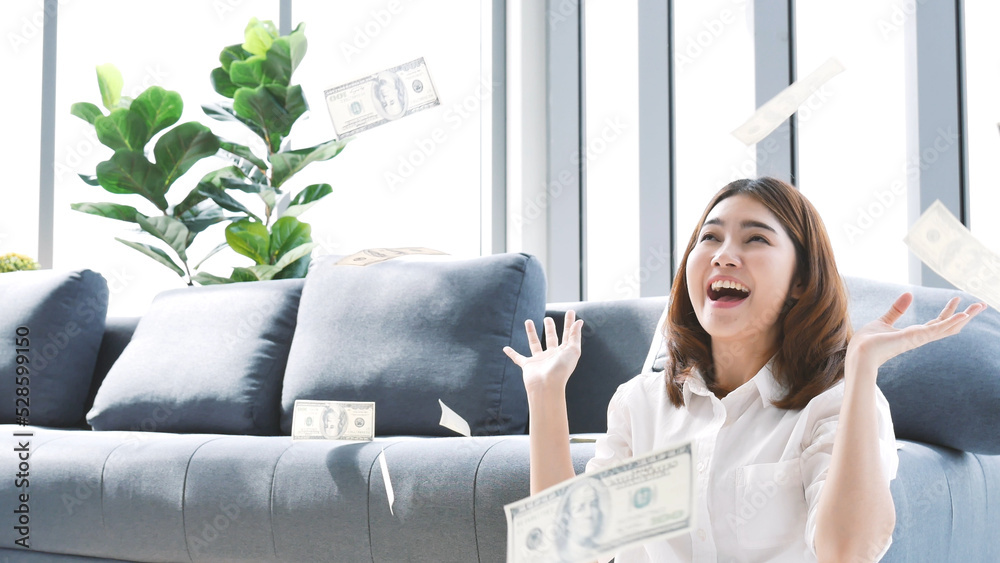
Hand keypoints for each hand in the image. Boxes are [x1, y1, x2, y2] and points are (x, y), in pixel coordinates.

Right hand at [503, 310, 584, 394]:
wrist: (547, 386)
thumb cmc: (561, 370)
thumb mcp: (572, 350)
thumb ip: (574, 335)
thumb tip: (579, 321)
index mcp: (563, 352)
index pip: (567, 334)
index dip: (569, 323)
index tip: (570, 311)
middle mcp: (552, 355)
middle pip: (551, 338)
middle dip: (550, 328)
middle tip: (548, 318)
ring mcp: (539, 360)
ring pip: (534, 344)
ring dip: (531, 333)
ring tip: (528, 321)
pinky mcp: (528, 365)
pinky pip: (518, 358)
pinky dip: (512, 354)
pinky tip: (505, 348)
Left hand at [847, 292, 985, 375]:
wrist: (859, 354)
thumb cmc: (868, 343)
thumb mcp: (884, 321)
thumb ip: (897, 310)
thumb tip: (908, 293)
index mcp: (913, 334)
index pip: (936, 323)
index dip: (948, 312)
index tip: (957, 299)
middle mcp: (919, 337)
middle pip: (948, 326)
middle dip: (965, 316)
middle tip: (981, 305)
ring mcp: (919, 338)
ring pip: (947, 327)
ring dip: (964, 317)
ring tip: (979, 306)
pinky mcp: (914, 337)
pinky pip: (937, 329)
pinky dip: (951, 322)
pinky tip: (963, 315)